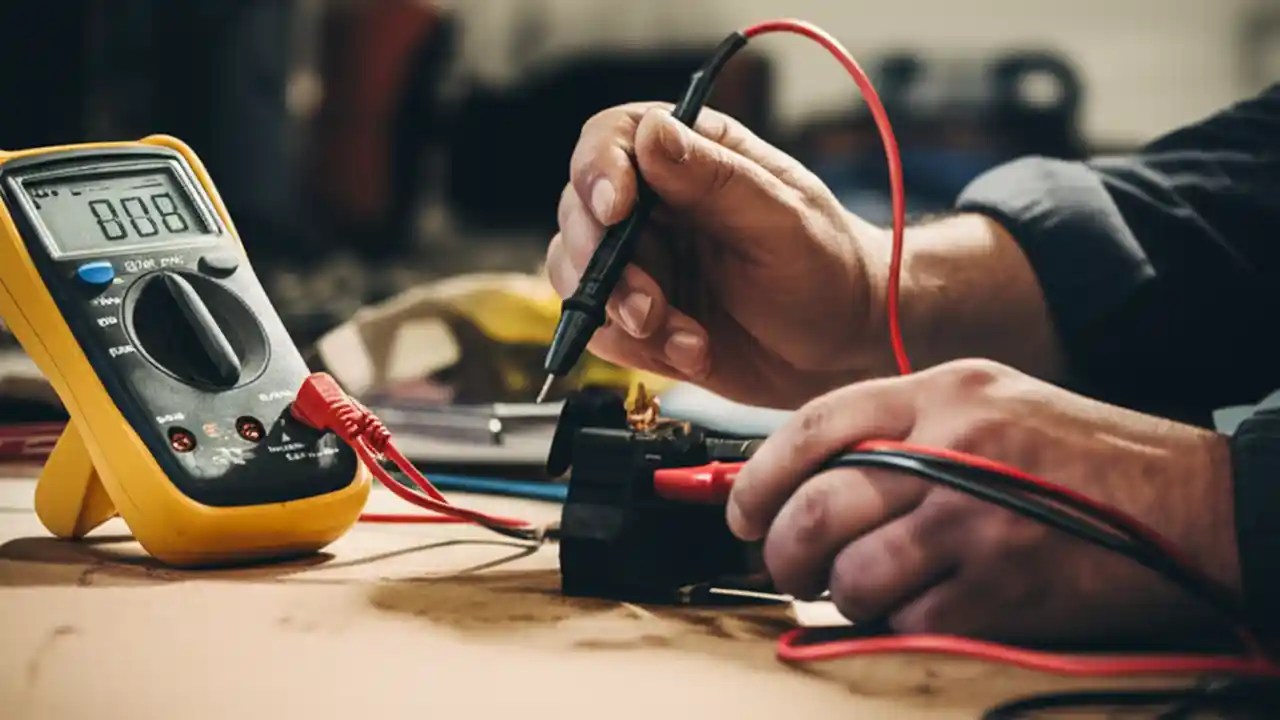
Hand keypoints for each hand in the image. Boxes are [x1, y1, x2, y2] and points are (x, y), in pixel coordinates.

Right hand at [546, 103, 890, 408]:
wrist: (848, 342)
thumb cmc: (829, 267)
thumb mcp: (782, 218)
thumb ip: (717, 178)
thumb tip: (652, 132)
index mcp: (689, 157)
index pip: (611, 141)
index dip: (598, 171)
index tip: (615, 210)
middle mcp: (654, 206)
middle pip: (579, 214)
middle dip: (602, 265)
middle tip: (647, 305)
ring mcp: (643, 264)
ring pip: (579, 277)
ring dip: (621, 313)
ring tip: (683, 337)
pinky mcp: (641, 319)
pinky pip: (605, 331)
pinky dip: (641, 349)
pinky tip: (694, 351)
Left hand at [727, 359, 1241, 642]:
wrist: (1186, 507)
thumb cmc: (1078, 460)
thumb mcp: (987, 404)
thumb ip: (900, 426)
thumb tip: (807, 475)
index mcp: (944, 392)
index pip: (816, 424)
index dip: (759, 476)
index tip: (741, 510)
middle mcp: (954, 448)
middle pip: (818, 505)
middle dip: (782, 550)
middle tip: (785, 566)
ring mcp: (978, 520)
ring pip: (853, 573)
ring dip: (839, 596)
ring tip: (856, 592)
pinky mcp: (1003, 588)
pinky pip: (908, 620)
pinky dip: (898, 626)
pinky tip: (920, 609)